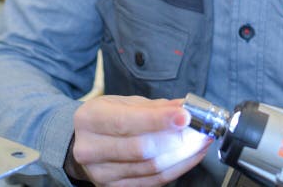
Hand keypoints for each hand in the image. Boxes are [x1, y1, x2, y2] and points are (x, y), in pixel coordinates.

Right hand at [66, 95, 211, 186]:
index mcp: (90, 119)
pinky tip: (189, 156)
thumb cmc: (106, 119)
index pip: (126, 122)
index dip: (158, 120)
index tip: (184, 115)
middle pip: (141, 149)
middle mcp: (90, 149)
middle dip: (176, 140)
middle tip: (200, 130)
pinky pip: (153, 181)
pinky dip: (177, 169)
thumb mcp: (122, 103)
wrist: (83, 143)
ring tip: (200, 141)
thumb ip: (154, 106)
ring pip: (150, 168)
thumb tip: (184, 107)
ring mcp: (101, 173)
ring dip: (182, 155)